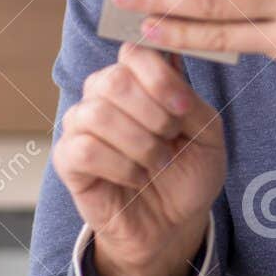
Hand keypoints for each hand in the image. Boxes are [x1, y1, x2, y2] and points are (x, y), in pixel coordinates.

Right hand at [54, 43, 225, 275]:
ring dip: (139, 143)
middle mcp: (103, 96)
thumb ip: (188, 98)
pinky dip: (120, 166)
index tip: (183, 109)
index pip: (133, 52)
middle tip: (171, 139)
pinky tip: (135, 178)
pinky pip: (83, 149)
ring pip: (97, 113)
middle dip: (153, 114)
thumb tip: (169, 58)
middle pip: (113, 79)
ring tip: (157, 163)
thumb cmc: (188, 173)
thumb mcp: (207, 134)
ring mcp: (81, 126)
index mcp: (137, 82)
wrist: (174, 223)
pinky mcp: (67, 160)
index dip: (159, 77)